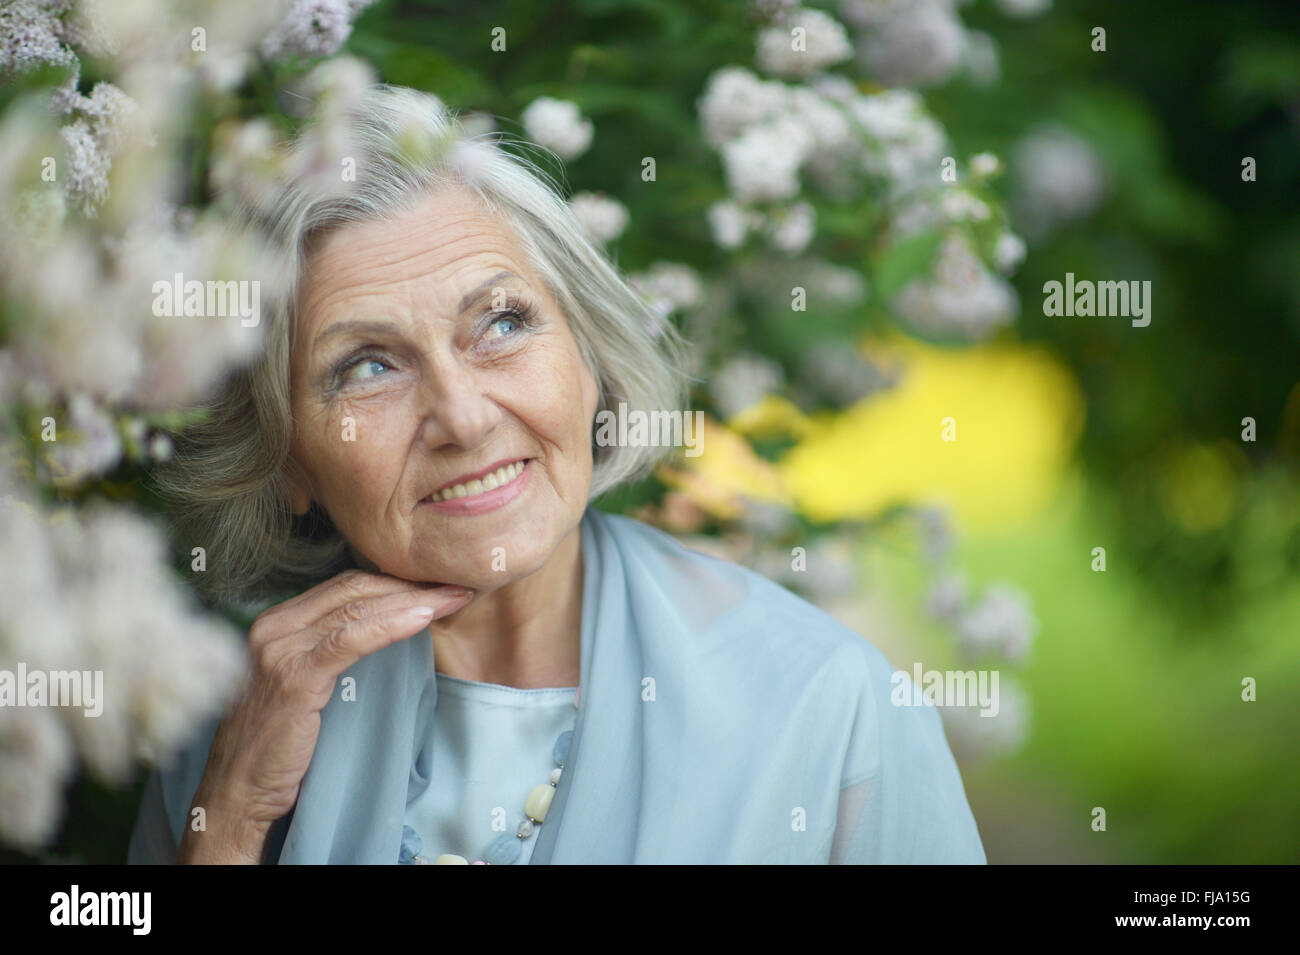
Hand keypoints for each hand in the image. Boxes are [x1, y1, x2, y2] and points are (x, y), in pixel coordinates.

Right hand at [176, 569, 472, 862]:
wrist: (236, 793)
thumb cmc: (276, 745)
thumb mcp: (302, 686)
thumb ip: (329, 652)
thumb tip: (385, 631)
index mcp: (276, 623)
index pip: (344, 586)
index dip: (394, 580)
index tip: (437, 583)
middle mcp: (273, 627)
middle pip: (353, 589)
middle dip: (410, 584)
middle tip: (455, 586)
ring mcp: (280, 650)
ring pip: (357, 609)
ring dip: (412, 600)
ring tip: (453, 598)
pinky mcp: (293, 678)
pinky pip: (350, 640)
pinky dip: (391, 625)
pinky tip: (423, 618)